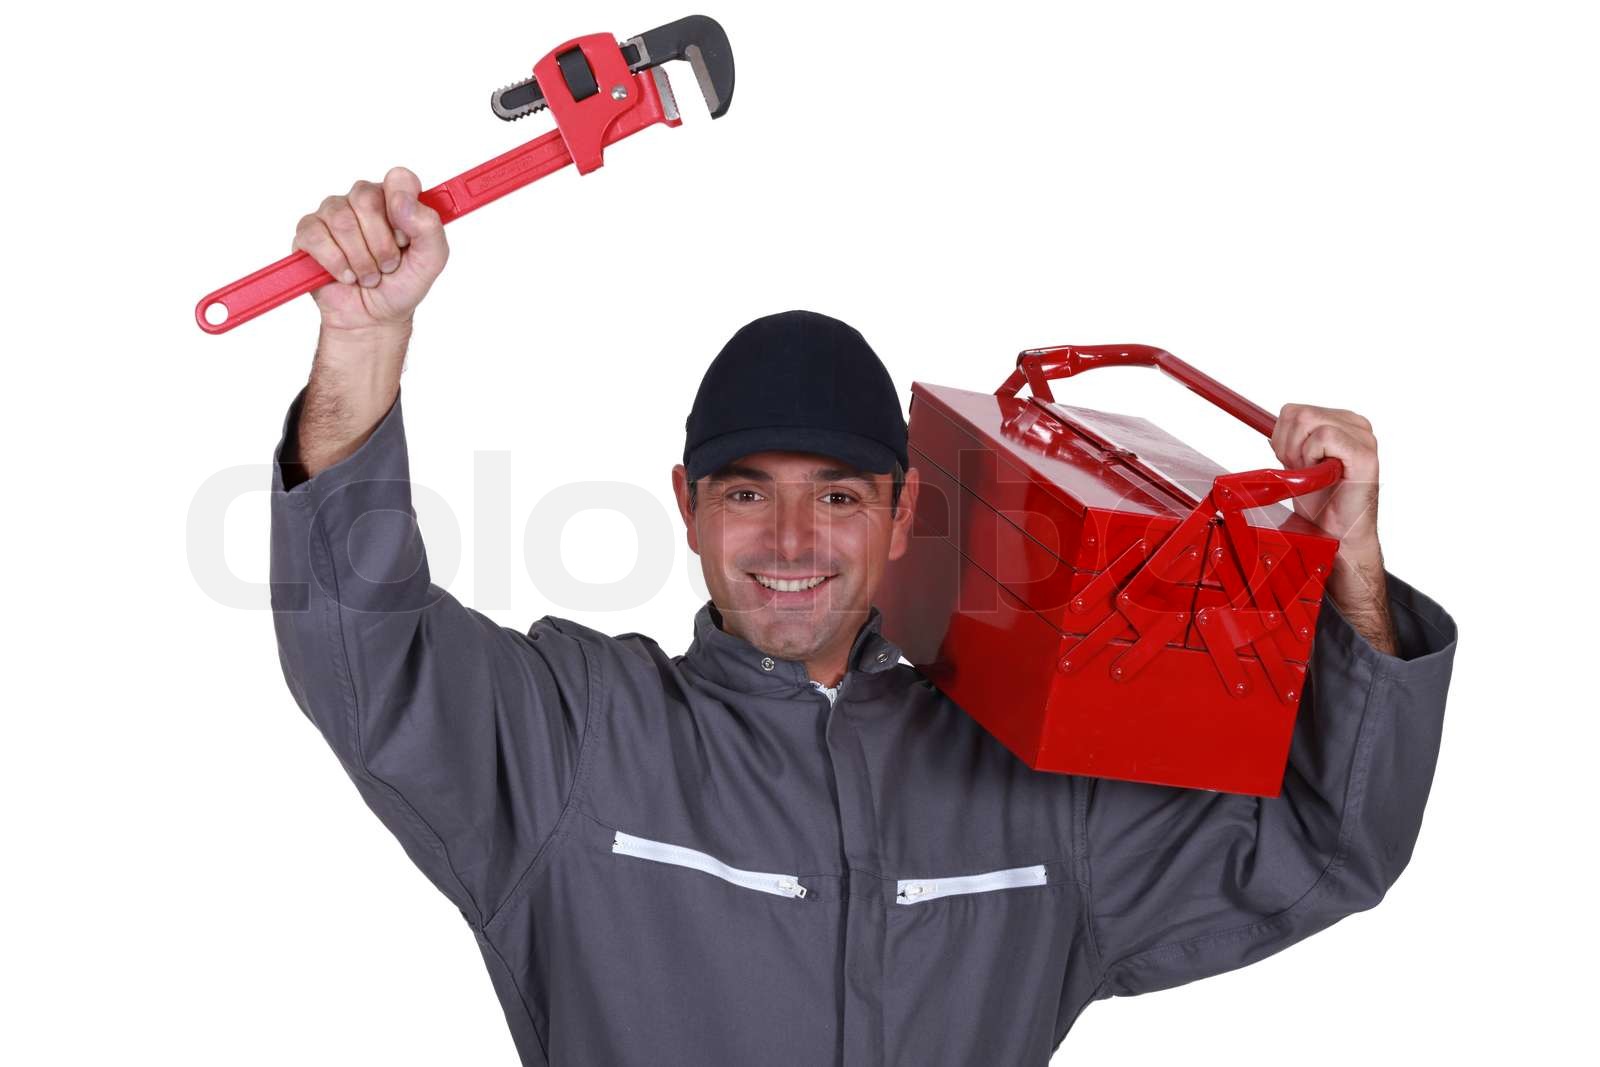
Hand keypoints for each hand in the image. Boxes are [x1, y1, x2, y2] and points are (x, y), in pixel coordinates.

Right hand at [291, 166, 448, 333]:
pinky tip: (346, 276)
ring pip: (342, 221)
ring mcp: (333, 213)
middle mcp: (362, 200)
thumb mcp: (431, 260)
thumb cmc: (401, 285)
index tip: (405, 239)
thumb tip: (403, 201)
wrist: (374, 318)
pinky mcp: (308, 232)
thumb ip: (429, 227)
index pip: (398, 179)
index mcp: (395, 200)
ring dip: (361, 259)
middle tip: (388, 266)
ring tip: (369, 276)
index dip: (402, 208)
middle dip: (381, 243)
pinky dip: (336, 263)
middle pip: (366, 199)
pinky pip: (316, 236)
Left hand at [1269, 403, 1380, 559]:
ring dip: (1299, 454)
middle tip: (1302, 472)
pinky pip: (1323, 437)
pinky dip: (1312, 458)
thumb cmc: (1322, 503)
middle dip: (1287, 446)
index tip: (1290, 463)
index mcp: (1341, 422)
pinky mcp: (1364, 452)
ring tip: (1314, 476)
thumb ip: (1290, 442)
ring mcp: (1362, 436)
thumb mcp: (1297, 465)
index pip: (1293, 410)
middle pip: (1297, 413)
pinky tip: (1323, 476)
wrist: (1337, 533)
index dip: (1281, 438)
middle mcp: (1355, 424)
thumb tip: (1271, 427)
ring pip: (1307, 420)